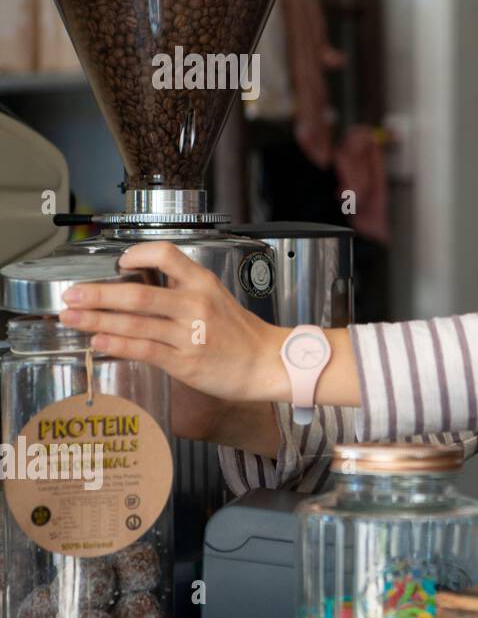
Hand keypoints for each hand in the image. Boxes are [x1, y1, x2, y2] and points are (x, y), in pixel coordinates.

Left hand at [59, 241, 291, 404]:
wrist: (265, 362)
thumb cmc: (239, 333)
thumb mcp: (215, 297)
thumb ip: (181, 289)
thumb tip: (136, 287)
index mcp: (203, 283)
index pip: (165, 254)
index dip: (137, 255)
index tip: (118, 262)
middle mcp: (195, 305)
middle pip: (138, 294)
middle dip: (98, 295)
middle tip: (72, 294)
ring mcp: (189, 334)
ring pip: (134, 324)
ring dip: (97, 321)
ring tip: (73, 318)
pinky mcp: (185, 361)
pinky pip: (144, 350)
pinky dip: (117, 344)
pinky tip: (99, 341)